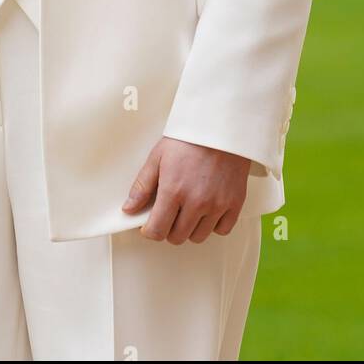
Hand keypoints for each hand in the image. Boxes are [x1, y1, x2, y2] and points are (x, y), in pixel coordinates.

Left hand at [122, 137, 251, 242]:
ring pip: (199, 237)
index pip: (157, 231)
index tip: (150, 224)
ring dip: (190, 228)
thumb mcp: (157, 157)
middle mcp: (196, 202)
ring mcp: (217, 205)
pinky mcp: (235, 203)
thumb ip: (142, 186)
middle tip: (169, 212)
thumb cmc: (187, 139)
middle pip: (177, 237)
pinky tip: (207, 210)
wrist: (220, 126)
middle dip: (169, 228)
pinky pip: (222, 230)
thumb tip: (128, 209)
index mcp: (173, 190)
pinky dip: (213, 225)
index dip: (150, 231)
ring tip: (188, 209)